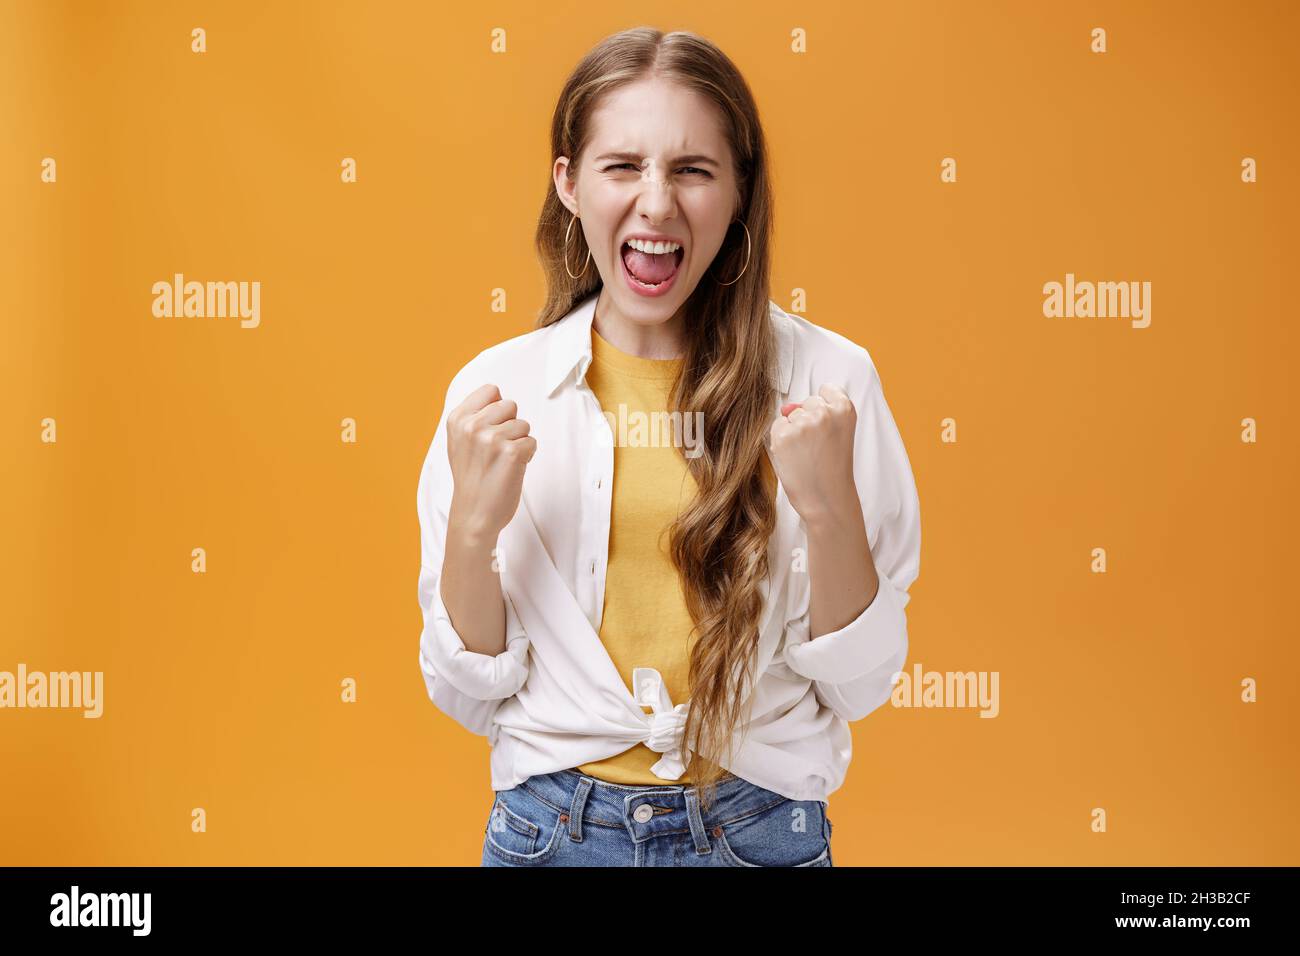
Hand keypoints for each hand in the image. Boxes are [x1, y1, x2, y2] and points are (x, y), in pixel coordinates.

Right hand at [445, 384, 536, 538]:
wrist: (473, 514)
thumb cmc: (471, 477)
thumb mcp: (459, 441)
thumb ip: (474, 416)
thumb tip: (497, 394)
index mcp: (457, 419)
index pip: (491, 390)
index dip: (497, 410)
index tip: (489, 430)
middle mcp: (472, 426)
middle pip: (510, 405)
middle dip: (510, 426)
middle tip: (496, 450)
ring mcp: (492, 438)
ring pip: (523, 425)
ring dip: (519, 442)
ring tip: (502, 462)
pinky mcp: (512, 453)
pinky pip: (532, 442)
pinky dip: (528, 456)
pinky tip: (512, 469)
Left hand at [768, 384, 858, 524]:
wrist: (827, 499)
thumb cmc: (832, 468)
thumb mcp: (836, 434)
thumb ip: (817, 413)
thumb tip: (785, 407)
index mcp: (845, 409)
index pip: (827, 390)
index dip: (824, 409)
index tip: (829, 430)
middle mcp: (825, 412)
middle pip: (807, 402)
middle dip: (808, 420)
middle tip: (818, 448)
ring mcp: (803, 423)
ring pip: (790, 414)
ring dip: (793, 431)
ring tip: (807, 454)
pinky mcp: (784, 435)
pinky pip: (777, 427)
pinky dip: (781, 441)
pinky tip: (794, 457)